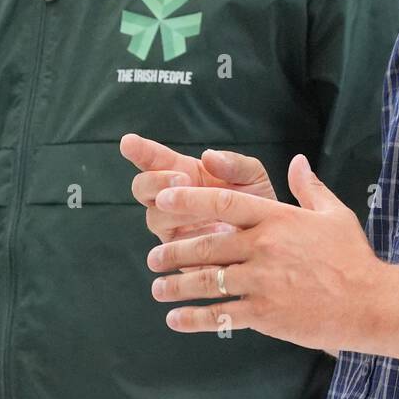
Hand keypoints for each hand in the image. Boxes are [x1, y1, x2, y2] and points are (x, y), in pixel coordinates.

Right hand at [121, 135, 276, 269]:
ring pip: (155, 217)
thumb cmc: (256, 203)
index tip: (128, 141)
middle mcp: (170, 200)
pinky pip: (172, 249)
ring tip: (205, 210)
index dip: (139, 150)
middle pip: (141, 187)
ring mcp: (170, 229)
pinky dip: (191, 239)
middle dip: (157, 180)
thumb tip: (208, 155)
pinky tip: (213, 235)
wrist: (270, 244)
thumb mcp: (252, 176)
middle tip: (182, 179)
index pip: (154, 160)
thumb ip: (234, 163)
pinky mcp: (178, 256)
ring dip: (176, 210)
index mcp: (184, 174)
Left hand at [146, 153, 384, 353]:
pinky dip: (194, 319)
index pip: (224, 203)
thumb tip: (298, 161)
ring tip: (158, 287)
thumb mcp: (333, 213)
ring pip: (207, 281)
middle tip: (154, 257)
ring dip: (176, 285)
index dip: (189, 200)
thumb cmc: (351, 256)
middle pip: (207, 245)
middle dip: (174, 251)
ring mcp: (262, 281)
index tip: (163, 198)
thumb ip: (309, 187)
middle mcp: (264, 247)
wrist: (368, 302)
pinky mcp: (265, 313)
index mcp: (277, 219)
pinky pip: (220, 314)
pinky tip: (176, 319)